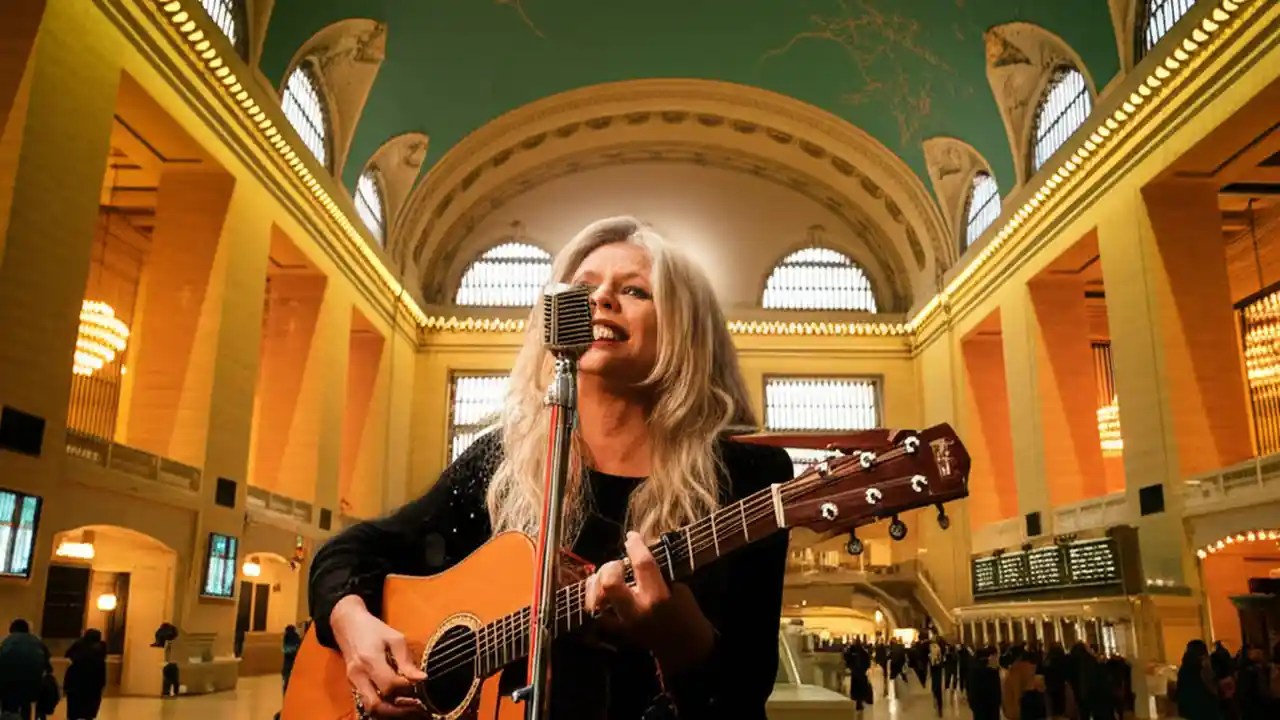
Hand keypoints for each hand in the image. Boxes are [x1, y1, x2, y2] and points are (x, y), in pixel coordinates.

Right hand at [330, 595, 427, 716]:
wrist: (347, 624)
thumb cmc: (374, 629)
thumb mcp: (395, 638)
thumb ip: (406, 660)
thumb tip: (422, 679)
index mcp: (370, 660)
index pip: (389, 685)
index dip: (407, 688)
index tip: (420, 684)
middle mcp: (358, 674)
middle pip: (376, 704)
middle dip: (398, 710)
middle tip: (417, 707)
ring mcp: (353, 681)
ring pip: (370, 707)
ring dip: (390, 712)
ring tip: (409, 708)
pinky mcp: (353, 684)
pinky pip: (367, 701)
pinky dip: (383, 706)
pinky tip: (397, 703)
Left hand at [583, 532, 714, 674]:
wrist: (684, 650)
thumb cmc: (687, 616)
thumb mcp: (680, 590)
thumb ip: (659, 574)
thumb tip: (640, 556)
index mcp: (658, 597)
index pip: (643, 564)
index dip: (636, 546)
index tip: (632, 537)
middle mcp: (636, 610)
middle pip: (609, 583)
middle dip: (610, 567)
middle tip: (619, 565)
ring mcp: (623, 623)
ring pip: (595, 601)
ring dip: (597, 583)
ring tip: (605, 576)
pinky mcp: (616, 632)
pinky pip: (595, 614)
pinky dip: (594, 600)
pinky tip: (599, 592)